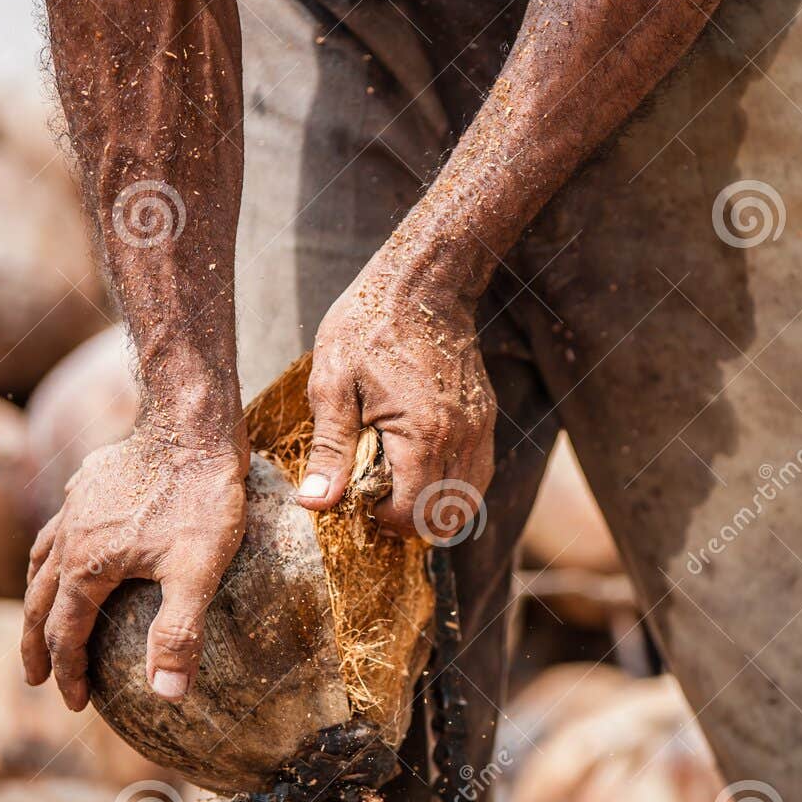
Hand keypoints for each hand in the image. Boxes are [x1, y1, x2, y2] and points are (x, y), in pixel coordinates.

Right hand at [22, 425, 247, 709]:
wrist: (191, 425)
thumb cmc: (200, 497)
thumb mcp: (198, 570)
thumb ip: (180, 632)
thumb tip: (166, 695)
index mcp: (87, 567)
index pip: (67, 634)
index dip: (70, 674)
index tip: (78, 703)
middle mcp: (69, 538)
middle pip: (40, 602)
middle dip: (37, 646)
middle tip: (36, 679)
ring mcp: (76, 507)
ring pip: (43, 561)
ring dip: (39, 597)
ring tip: (40, 619)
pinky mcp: (91, 482)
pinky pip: (60, 525)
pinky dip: (54, 550)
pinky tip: (69, 548)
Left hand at [298, 254, 495, 539]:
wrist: (424, 283)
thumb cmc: (369, 325)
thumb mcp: (333, 383)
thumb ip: (330, 448)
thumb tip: (316, 502)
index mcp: (421, 435)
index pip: (411, 512)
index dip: (381, 518)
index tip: (356, 497)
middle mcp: (460, 438)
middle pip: (444, 515)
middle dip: (408, 518)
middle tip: (375, 496)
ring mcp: (478, 428)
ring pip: (468, 499)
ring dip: (434, 505)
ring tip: (398, 484)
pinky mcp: (485, 417)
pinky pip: (479, 472)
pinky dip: (453, 484)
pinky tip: (422, 466)